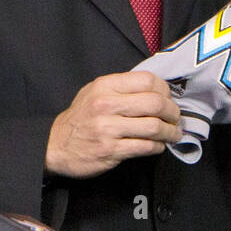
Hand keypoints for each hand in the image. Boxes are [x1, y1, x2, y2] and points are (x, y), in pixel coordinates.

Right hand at [45, 71, 181, 178]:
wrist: (54, 145)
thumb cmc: (81, 118)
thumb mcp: (95, 92)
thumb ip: (122, 88)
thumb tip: (157, 90)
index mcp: (105, 86)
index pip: (148, 80)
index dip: (165, 90)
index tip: (169, 99)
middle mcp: (106, 105)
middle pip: (156, 104)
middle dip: (173, 112)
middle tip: (176, 118)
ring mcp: (108, 128)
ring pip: (154, 127)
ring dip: (170, 132)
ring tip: (173, 134)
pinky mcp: (111, 150)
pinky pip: (145, 147)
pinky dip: (158, 147)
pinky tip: (158, 146)